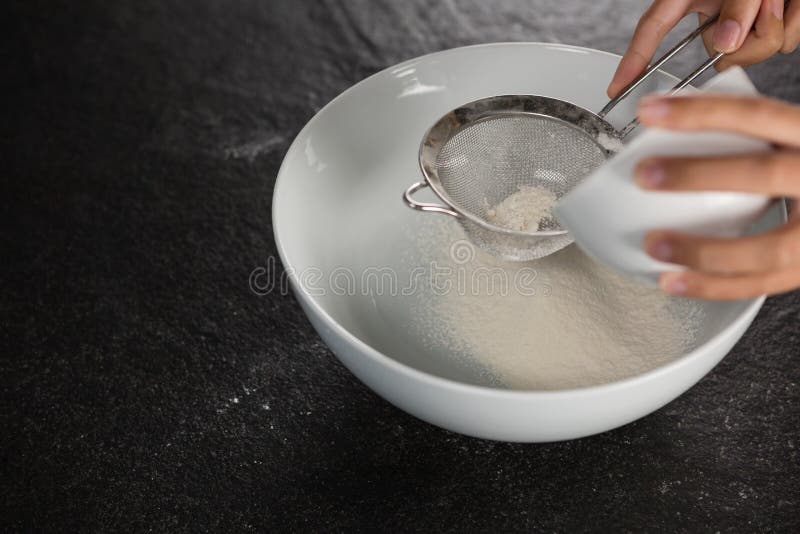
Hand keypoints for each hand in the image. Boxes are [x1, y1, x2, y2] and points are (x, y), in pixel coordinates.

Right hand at [608, 0, 799, 97]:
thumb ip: (736, 5)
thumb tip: (727, 42)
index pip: (653, 29)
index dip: (632, 60)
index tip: (617, 88)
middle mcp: (714, 15)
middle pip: (722, 52)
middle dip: (753, 36)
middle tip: (767, 2)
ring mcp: (740, 25)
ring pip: (756, 51)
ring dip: (779, 23)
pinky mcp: (765, 30)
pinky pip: (784, 43)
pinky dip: (796, 21)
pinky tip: (790, 2)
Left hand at [634, 94, 799, 299]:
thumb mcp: (791, 138)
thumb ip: (751, 132)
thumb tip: (673, 121)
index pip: (756, 116)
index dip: (700, 112)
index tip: (650, 111)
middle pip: (764, 174)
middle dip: (697, 174)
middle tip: (645, 175)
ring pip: (767, 247)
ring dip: (702, 249)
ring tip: (654, 244)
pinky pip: (762, 284)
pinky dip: (713, 286)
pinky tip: (674, 280)